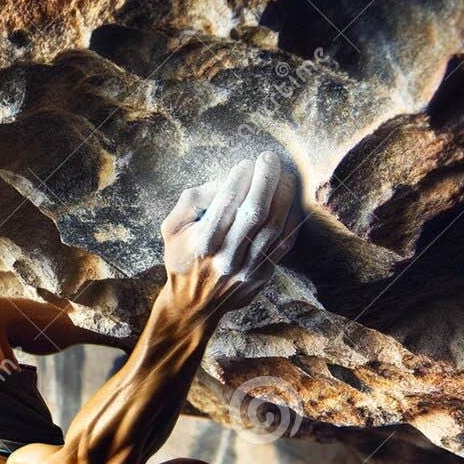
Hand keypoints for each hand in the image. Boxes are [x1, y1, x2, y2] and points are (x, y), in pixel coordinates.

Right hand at [160, 152, 299, 315]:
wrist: (195, 305)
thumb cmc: (182, 258)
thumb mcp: (171, 228)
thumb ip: (191, 200)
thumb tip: (224, 180)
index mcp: (201, 244)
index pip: (226, 205)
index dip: (239, 179)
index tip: (245, 162)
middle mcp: (227, 257)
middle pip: (254, 213)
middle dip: (265, 180)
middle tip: (269, 158)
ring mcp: (248, 268)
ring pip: (275, 226)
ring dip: (283, 195)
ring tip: (284, 174)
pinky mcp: (263, 274)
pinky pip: (286, 242)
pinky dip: (292, 217)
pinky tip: (291, 199)